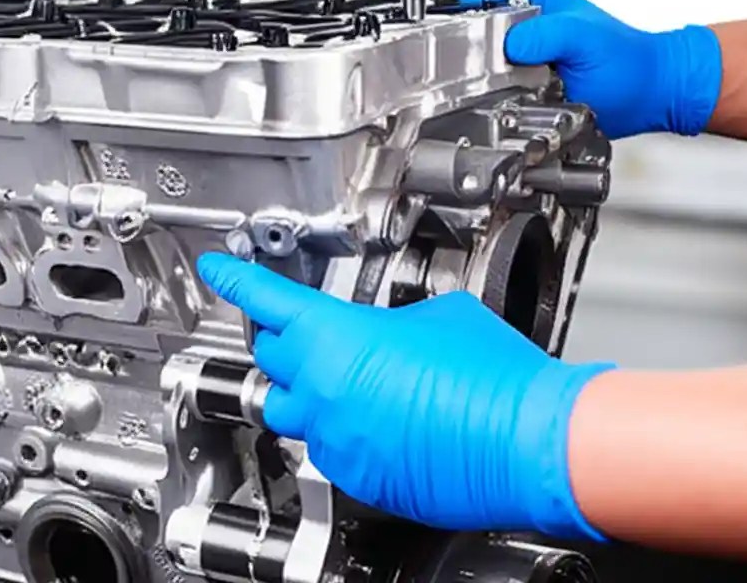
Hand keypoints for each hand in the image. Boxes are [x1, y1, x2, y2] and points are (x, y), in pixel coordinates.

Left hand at [197, 252, 614, 538]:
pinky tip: (383, 423)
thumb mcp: (437, 316)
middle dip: (287, 342)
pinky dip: (343, 432)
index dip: (236, 279)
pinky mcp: (354, 476)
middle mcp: (321, 388)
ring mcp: (334, 437)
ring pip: (293, 411)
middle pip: (272, 357)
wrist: (527, 440)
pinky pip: (329, 449)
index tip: (218, 269)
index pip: (264, 298)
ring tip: (349, 385)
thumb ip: (389, 319)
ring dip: (309, 394)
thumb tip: (382, 329)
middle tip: (311, 334)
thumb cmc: (492, 375)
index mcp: (333, 334)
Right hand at [457, 0, 721, 139]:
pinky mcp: (514, 75)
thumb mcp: (586, 38)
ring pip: (471, 61)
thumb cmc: (628, 60)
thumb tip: (511, 44)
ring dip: (480, 79)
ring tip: (507, 86)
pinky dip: (490, 95)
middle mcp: (513, 14)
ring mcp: (512, 46)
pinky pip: (484, 84)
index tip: (471, 45)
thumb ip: (548, 34)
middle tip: (492, 71)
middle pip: (465, 30)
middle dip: (470, 54)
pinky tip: (510, 99)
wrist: (646, 92)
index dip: (465, 19)